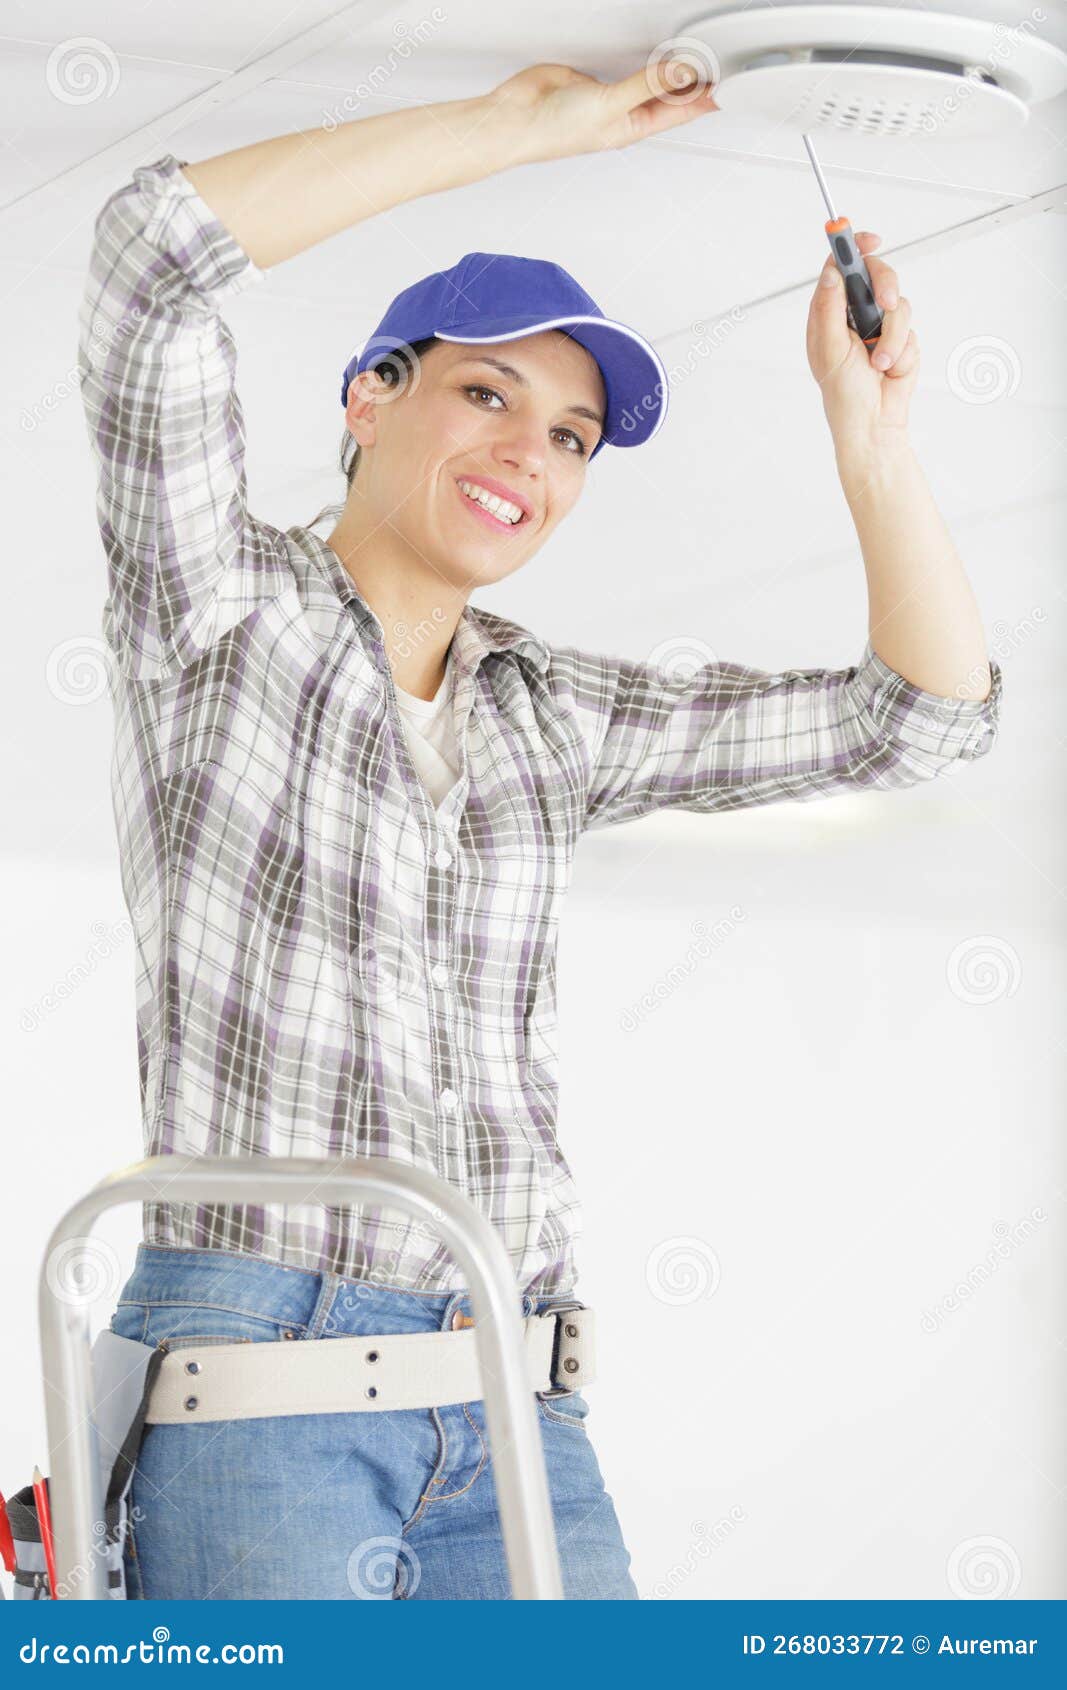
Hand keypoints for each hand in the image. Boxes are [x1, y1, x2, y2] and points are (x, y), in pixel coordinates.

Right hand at [482, 60, 718, 166]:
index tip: (734, 83)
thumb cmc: (554, 130)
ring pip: (652, 78)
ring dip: (674, 69)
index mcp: (635, 126)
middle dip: (698, 82)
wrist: (517, 118)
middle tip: (726, 64)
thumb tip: (681, 72)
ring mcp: (613, 93)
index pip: (682, 111)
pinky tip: (661, 50)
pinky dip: (646, 57)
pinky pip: (629, 64)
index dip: (709, 97)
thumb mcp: (610, 105)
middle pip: (672, 95)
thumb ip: (647, 84)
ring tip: (703, 55)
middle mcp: (627, 112)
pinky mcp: (597, 76)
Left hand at [806, 232, 917, 475]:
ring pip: (900, 304)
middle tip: (887, 305)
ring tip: (881, 364)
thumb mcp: (830, 350)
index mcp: (829, 313)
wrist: (874, 424)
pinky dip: (902, 351)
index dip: (854, 248)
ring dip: (893, 337)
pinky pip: (910, 330)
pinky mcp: (901, 339)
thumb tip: (830, 273)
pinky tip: (890, 371)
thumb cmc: (844, 395)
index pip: (841, 267)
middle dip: (887, 289)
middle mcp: (855, 314)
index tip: (870, 241)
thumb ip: (829, 309)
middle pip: (878, 275)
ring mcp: (880, 326)